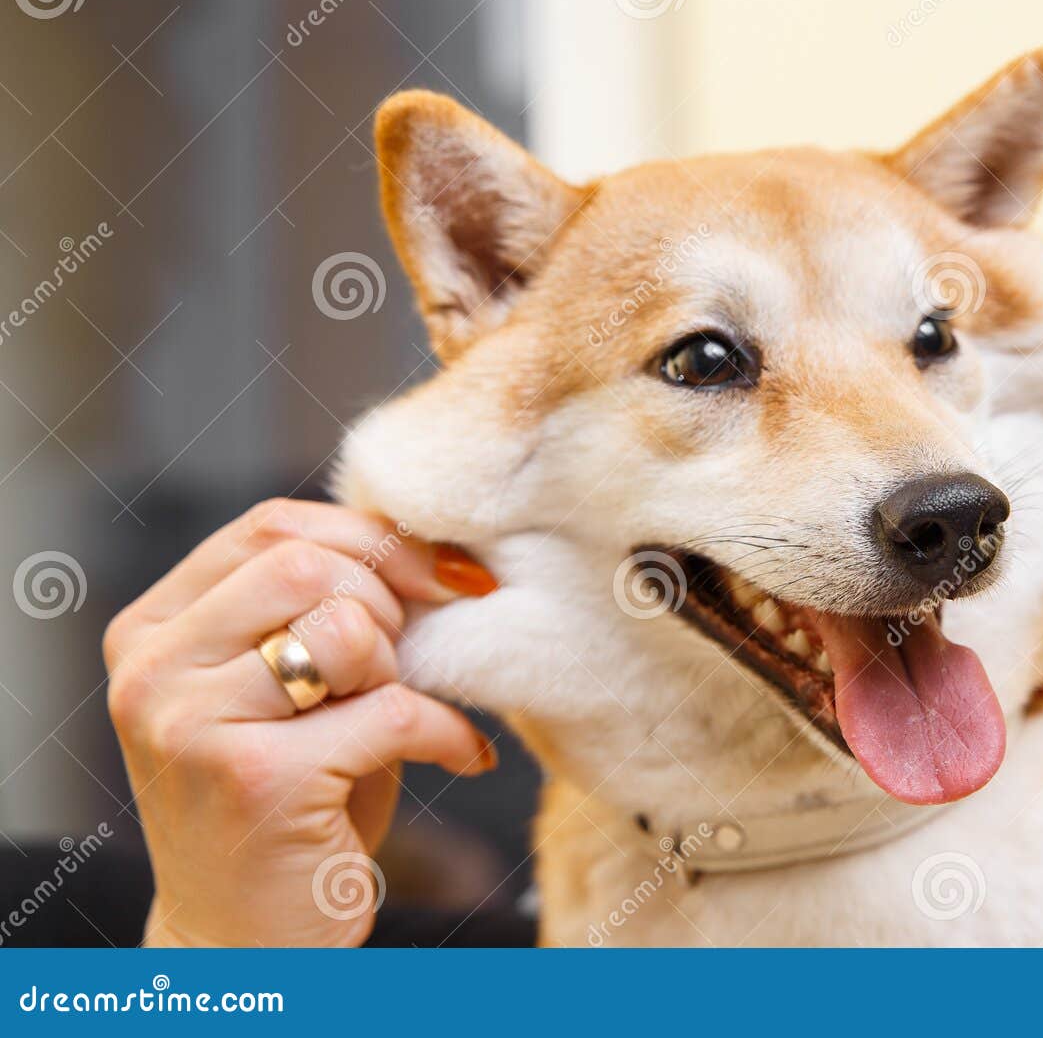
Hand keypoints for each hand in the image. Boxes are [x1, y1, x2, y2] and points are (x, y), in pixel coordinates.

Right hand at [103, 499, 498, 946]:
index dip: (373, 539)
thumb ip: (326, 605)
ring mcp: (192, 726)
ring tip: (396, 716)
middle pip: (307, 565)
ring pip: (343, 630)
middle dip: (386, 604)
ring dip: (398, 670)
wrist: (246, 941)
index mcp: (154, 630)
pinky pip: (393, 711)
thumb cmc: (289, 796)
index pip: (273, 527)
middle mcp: (154, 671)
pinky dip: (448, 731)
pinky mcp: (257, 780)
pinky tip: (461, 754)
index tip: (444, 574)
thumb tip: (442, 545)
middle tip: (407, 662)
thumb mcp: (292, 684)